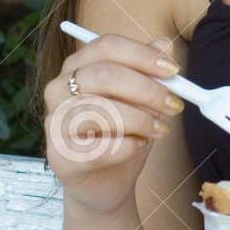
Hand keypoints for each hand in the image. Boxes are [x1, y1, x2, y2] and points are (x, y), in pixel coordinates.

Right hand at [42, 31, 183, 214]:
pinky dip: (128, 147)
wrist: (106, 184)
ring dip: (141, 120)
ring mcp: (54, 123)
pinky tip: (139, 146)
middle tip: (174, 105)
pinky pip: (99, 148)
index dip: (142, 55)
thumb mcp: (140, 101)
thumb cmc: (122, 136)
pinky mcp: (59, 157)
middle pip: (104, 75)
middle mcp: (58, 90)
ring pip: (101, 111)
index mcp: (77, 67)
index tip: (173, 71)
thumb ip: (148, 73)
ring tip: (160, 130)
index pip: (106, 46)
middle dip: (147, 90)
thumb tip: (164, 44)